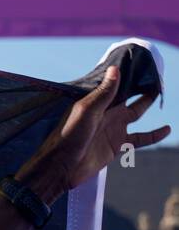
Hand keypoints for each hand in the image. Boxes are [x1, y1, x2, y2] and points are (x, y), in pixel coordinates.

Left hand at [20, 65, 169, 201]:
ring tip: (160, 92)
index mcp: (98, 102)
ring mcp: (113, 129)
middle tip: (156, 74)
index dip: (129, 74)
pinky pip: (141, 139)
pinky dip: (154, 135)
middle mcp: (107, 113)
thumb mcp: (86, 111)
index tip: (143, 63)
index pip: (116, 83)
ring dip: (147, 103)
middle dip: (140, 85)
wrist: (62, 167)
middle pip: (128, 95)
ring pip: (137, 113)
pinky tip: (167, 129)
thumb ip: (103, 92)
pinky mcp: (117, 145)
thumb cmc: (68, 136)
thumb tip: (115, 69)